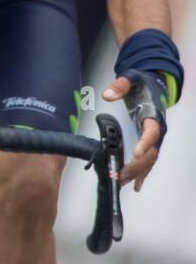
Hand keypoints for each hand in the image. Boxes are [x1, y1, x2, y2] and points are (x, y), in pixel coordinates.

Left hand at [101, 74, 161, 191]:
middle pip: (150, 152)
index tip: (136, 154)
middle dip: (137, 165)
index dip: (145, 143)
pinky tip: (134, 185)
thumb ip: (119, 86)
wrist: (151, 84)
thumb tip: (107, 95)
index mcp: (154, 115)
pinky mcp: (150, 142)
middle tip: (120, 174)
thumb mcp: (130, 78)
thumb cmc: (141, 82)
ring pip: (149, 160)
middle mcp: (158, 130)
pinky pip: (148, 161)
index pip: (152, 132)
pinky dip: (142, 174)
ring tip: (121, 182)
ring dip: (137, 173)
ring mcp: (155, 138)